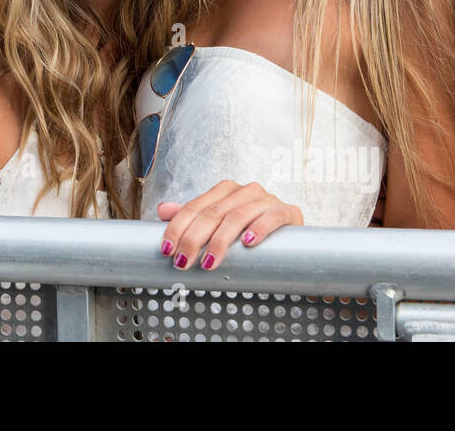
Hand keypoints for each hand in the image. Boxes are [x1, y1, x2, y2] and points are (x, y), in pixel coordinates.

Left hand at [156, 180, 303, 270]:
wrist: (291, 239)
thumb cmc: (250, 231)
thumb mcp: (220, 224)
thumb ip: (193, 217)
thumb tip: (163, 210)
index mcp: (224, 191)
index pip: (194, 207)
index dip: (177, 227)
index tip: (166, 249)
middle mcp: (244, 191)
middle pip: (212, 213)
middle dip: (194, 239)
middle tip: (183, 262)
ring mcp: (266, 200)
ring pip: (237, 216)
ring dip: (220, 241)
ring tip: (209, 262)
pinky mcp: (287, 212)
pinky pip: (271, 217)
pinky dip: (259, 228)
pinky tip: (248, 243)